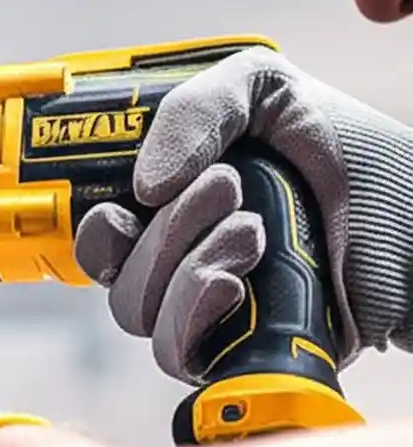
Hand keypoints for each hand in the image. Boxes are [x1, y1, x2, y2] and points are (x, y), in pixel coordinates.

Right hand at [74, 47, 412, 383]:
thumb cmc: (348, 153)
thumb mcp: (265, 92)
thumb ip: (195, 110)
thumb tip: (143, 186)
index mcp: (170, 211)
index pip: (97, 241)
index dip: (97, 231)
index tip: (127, 206)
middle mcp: (179, 265)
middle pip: (114, 279)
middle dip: (167, 231)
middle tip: (231, 188)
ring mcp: (207, 312)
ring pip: (139, 315)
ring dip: (186, 268)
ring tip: (254, 232)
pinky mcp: (237, 350)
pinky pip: (178, 354)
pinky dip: (194, 313)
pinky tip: (237, 284)